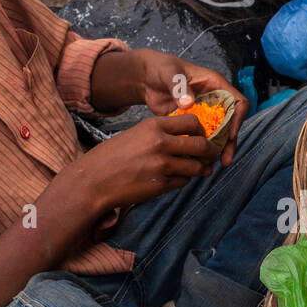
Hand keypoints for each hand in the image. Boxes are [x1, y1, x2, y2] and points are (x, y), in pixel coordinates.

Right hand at [67, 114, 217, 213]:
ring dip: (202, 168)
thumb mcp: (135, 134)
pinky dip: (185, 179)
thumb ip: (160, 134)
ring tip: (203, 169)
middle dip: (211, 151)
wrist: (94, 181)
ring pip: (196, 166)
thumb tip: (186, 137)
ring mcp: (162, 165)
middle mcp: (160, 143)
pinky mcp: (161, 185)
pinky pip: (184, 181)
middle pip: (201, 145)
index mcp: (153, 126)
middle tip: (212, 154)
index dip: (202, 130)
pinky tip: (180, 177)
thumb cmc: (112, 157)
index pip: (192, 122)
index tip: (203, 136)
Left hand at [95, 48, 249, 166]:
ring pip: (217, 134)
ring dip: (216, 150)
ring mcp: (204, 113)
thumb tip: (188, 103)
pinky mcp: (192, 124)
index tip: (230, 134)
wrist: (146, 78)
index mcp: (215, 85)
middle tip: (224, 159)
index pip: (238, 102)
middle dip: (229, 142)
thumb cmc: (162, 69)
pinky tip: (195, 162)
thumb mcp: (170, 74)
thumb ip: (179, 86)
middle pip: (231, 123)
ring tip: (211, 166)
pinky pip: (201, 139)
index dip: (238, 119)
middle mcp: (214, 101)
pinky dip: (200, 150)